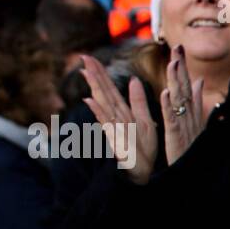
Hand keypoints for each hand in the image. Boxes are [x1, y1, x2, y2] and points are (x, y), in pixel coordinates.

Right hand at [81, 53, 158, 184]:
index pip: (110, 89)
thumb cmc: (144, 148)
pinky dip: (98, 112)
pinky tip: (89, 100)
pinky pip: (106, 123)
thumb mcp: (145, 121)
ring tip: (86, 72)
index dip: (101, 73)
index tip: (90, 57)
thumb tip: (133, 79)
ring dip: (94, 88)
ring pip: (103, 104)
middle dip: (95, 75)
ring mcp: (114, 128)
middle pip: (104, 93)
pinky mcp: (116, 139)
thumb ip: (138, 101)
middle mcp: (116, 118)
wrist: (144, 171)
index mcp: (124, 112)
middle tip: (83, 56)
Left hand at [161, 45, 205, 163]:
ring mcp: (185, 125)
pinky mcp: (177, 136)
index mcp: (192, 112)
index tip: (179, 49)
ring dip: (176, 81)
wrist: (195, 174)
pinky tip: (165, 92)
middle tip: (177, 48)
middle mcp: (190, 116)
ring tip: (172, 64)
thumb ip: (198, 101)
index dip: (183, 67)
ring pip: (180, 100)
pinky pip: (172, 119)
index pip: (188, 86)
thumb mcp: (197, 123)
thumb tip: (200, 81)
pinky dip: (169, 105)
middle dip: (181, 68)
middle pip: (185, 88)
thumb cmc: (194, 150)